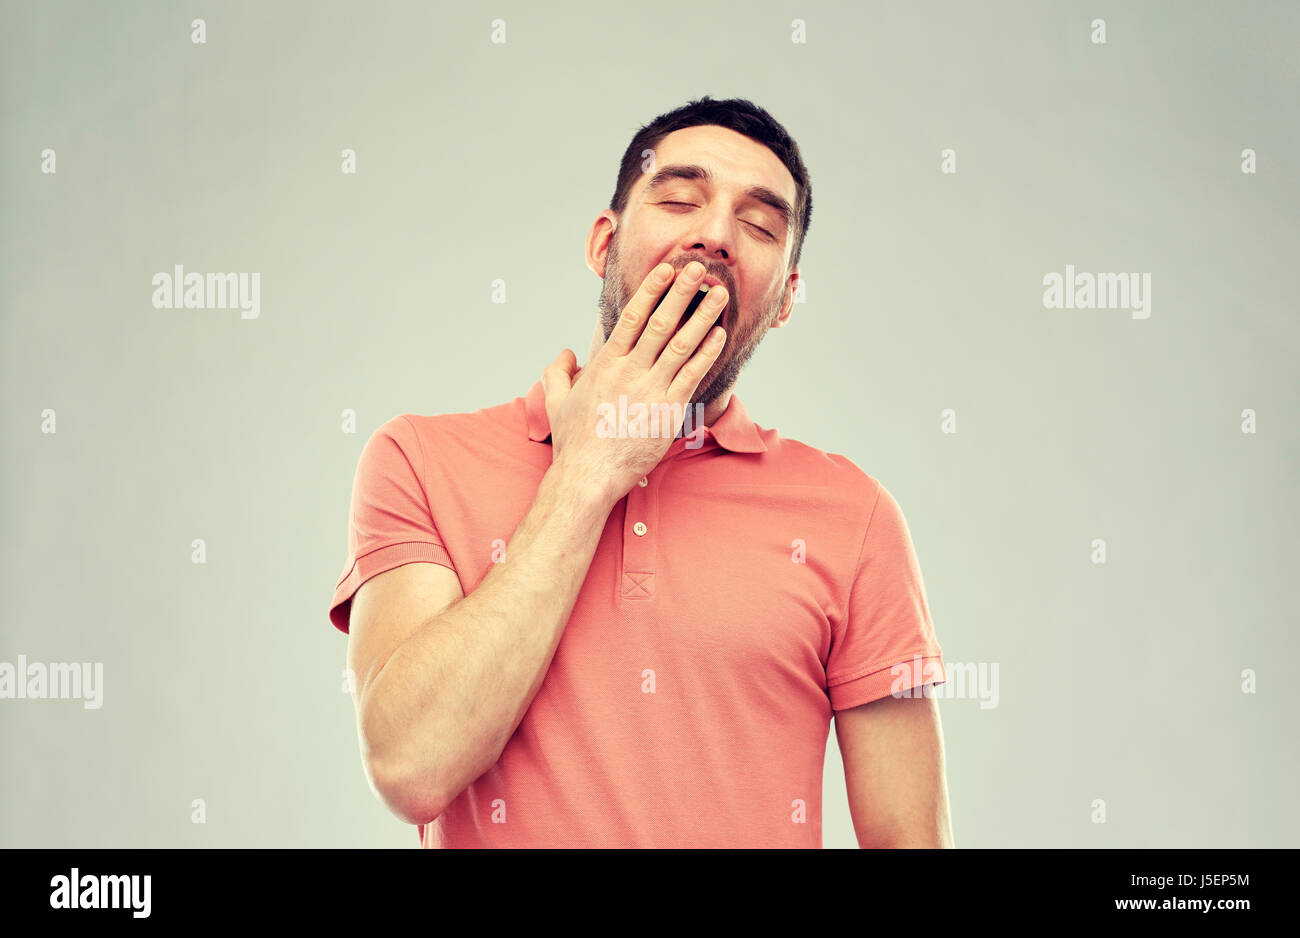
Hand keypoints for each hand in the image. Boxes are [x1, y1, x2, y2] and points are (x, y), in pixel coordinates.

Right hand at [541, 260, 726, 504]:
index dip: (651, 291)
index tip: (666, 270)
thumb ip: (558, 373)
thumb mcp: (556, 402)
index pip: (632, 318)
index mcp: (605, 364)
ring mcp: (649, 391)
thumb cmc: (573, 442)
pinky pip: (691, 376)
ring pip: (680, 345)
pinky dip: (706, 354)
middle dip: (680, 293)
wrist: (587, 477)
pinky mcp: (667, 412)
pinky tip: (719, 336)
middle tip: (698, 268)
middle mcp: (628, 372)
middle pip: (659, 323)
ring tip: (720, 295)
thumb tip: (566, 354)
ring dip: (702, 317)